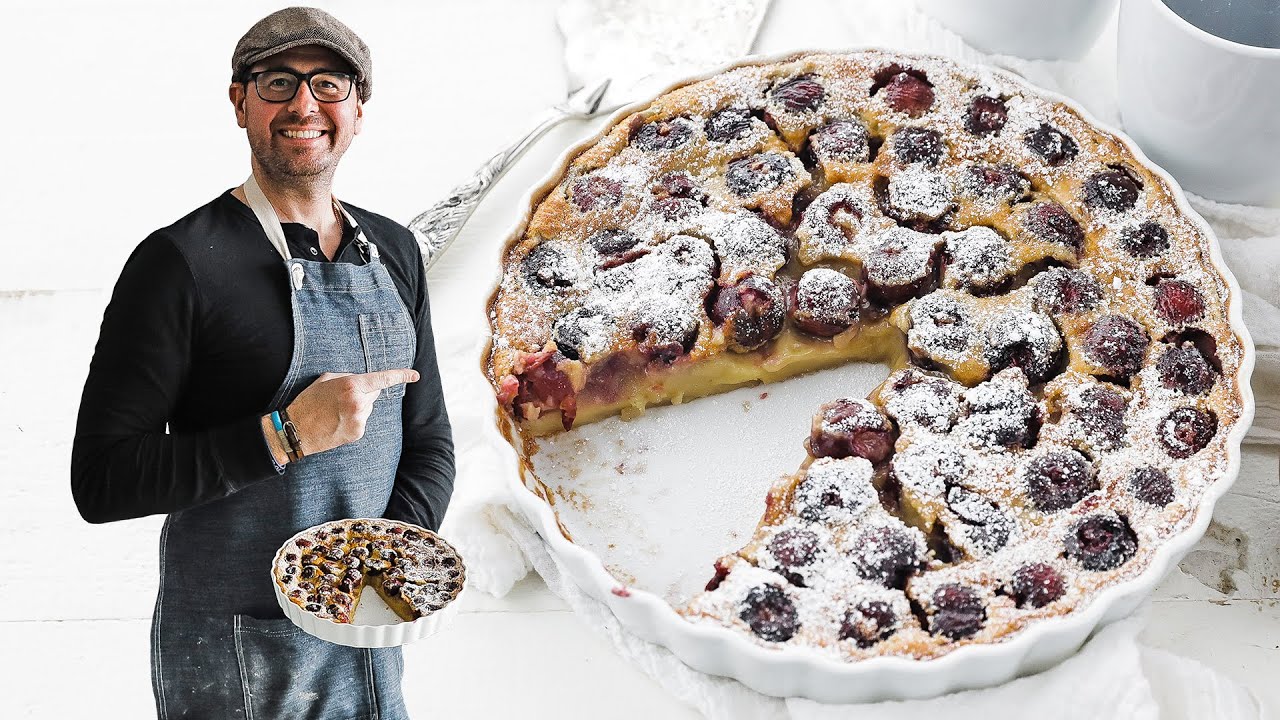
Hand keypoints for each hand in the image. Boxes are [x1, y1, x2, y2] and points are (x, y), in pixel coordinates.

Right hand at [284, 369, 419, 456]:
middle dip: (363, 392)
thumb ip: (348, 378)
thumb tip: (364, 383)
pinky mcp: (358, 433)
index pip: (382, 379)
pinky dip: (353, 419)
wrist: (295, 431)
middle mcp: (359, 403)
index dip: (401, 375)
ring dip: (357, 406)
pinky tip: (336, 422)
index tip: (415, 375)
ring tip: (334, 411)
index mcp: (351, 385)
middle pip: (373, 393)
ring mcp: (359, 420)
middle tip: (341, 397)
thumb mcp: (325, 380)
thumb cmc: (308, 402)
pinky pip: (362, 420)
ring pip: (367, 407)